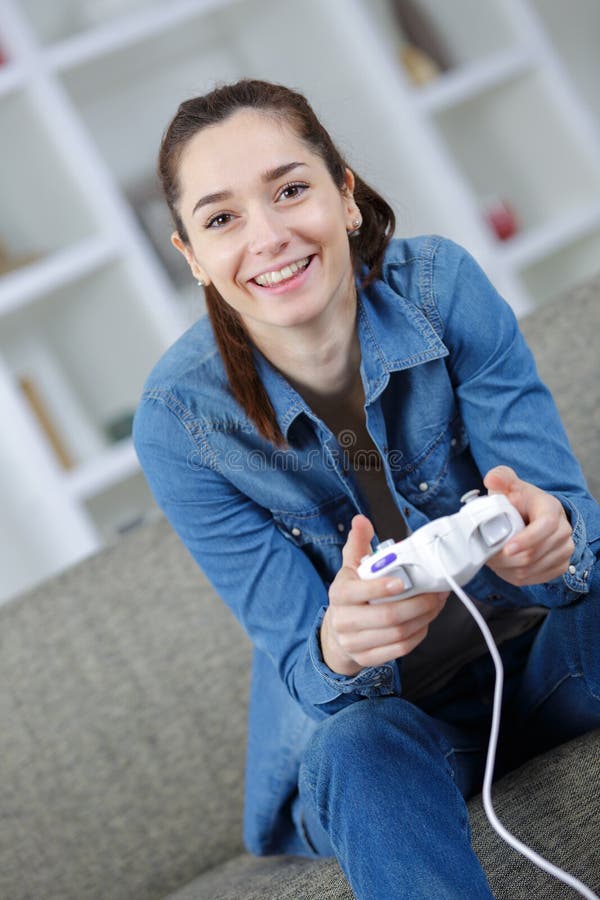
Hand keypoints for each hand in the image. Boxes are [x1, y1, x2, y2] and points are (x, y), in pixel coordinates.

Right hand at [320, 515, 448, 675]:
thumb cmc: (351, 595)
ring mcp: (355, 642)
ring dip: (423, 619)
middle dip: (417, 605)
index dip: (382, 588)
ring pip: (397, 634)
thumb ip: (358, 543)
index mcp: (340, 594)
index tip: (403, 582)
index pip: (359, 592)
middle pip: (387, 617)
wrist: (338, 634)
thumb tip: (360, 520)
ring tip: (436, 604)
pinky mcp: (367, 658)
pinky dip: (418, 635)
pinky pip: (399, 649)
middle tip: (436, 594)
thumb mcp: (351, 568)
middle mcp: (344, 620)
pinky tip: (425, 621)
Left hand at [483, 465, 573, 585]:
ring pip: (531, 569)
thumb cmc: (520, 501)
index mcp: (551, 509)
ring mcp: (564, 550)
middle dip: (505, 558)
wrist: (534, 516)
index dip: (526, 539)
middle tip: (486, 554)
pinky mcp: (560, 566)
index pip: (545, 526)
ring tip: (493, 558)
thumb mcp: (510, 485)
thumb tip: (492, 479)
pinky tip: (505, 565)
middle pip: (534, 554)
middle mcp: (563, 531)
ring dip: (507, 568)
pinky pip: (532, 579)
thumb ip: (501, 478)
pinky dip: (513, 575)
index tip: (507, 548)